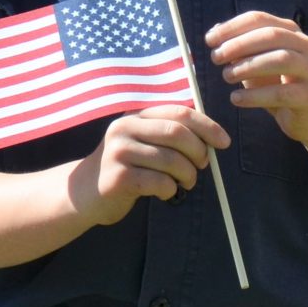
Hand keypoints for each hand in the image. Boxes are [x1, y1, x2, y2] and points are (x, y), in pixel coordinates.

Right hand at [70, 105, 229, 224]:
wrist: (84, 194)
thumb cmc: (125, 167)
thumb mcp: (143, 143)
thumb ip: (170, 135)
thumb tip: (213, 139)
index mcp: (136, 115)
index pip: (179, 112)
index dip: (207, 126)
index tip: (224, 142)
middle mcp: (124, 128)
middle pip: (177, 134)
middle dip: (199, 152)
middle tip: (202, 166)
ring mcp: (118, 152)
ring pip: (171, 160)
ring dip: (188, 175)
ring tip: (186, 183)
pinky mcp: (118, 178)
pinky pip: (159, 182)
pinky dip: (170, 189)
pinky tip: (164, 192)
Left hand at [207, 10, 307, 150]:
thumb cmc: (277, 83)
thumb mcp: (257, 61)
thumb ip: (240, 47)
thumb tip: (215, 32)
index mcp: (291, 31)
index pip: (260, 19)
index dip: (232, 27)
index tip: (209, 40)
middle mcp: (305, 46)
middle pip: (272, 35)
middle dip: (240, 45)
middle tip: (215, 58)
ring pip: (281, 60)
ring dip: (249, 66)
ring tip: (226, 76)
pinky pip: (282, 93)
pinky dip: (255, 95)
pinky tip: (235, 98)